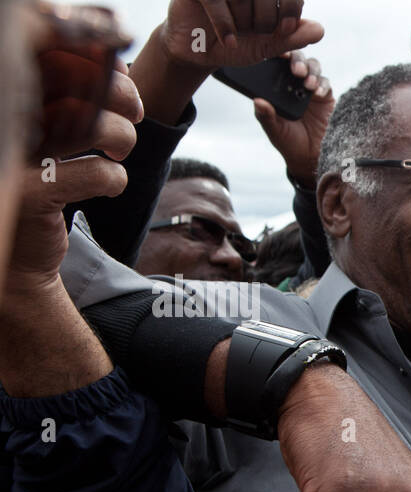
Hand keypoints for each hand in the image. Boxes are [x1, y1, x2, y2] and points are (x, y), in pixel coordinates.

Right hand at [8, 63, 140, 289]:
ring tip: (120, 153)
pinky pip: (96, 172)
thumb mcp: (51, 127)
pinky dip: (114, 178)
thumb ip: (75, 93)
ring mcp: (10, 154)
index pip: (54, 55)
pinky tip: (109, 185)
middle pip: (77, 84)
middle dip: (121, 96)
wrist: (17, 254)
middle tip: (135, 114)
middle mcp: (5, 120)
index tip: (122, 78)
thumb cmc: (38, 177)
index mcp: (10, 95)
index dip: (98, 62)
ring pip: (92, 125)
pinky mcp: (28, 192)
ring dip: (123, 137)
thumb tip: (118, 62)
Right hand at [157, 0, 322, 65]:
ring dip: (243, 22)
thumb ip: (293, 38)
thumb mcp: (268, 46)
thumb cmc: (236, 44)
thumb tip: (319, 30)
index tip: (284, 30)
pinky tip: (228, 40)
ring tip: (238, 35)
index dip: (289, 9)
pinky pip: (215, 0)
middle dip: (265, 20)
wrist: (199, 51)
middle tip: (256, 33)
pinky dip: (224, 23)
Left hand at [252, 52, 332, 184]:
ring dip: (311, 72)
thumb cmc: (289, 142)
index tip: (277, 55)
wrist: (311, 157)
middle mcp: (294, 83)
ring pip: (313, 67)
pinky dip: (322, 85)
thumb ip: (266, 116)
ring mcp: (311, 88)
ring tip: (307, 84)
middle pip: (298, 59)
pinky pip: (326, 84)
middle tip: (296, 70)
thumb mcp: (274, 130)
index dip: (278, 54)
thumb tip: (257, 101)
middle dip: (297, 60)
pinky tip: (316, 93)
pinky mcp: (326, 96)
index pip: (277, 63)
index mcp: (278, 87)